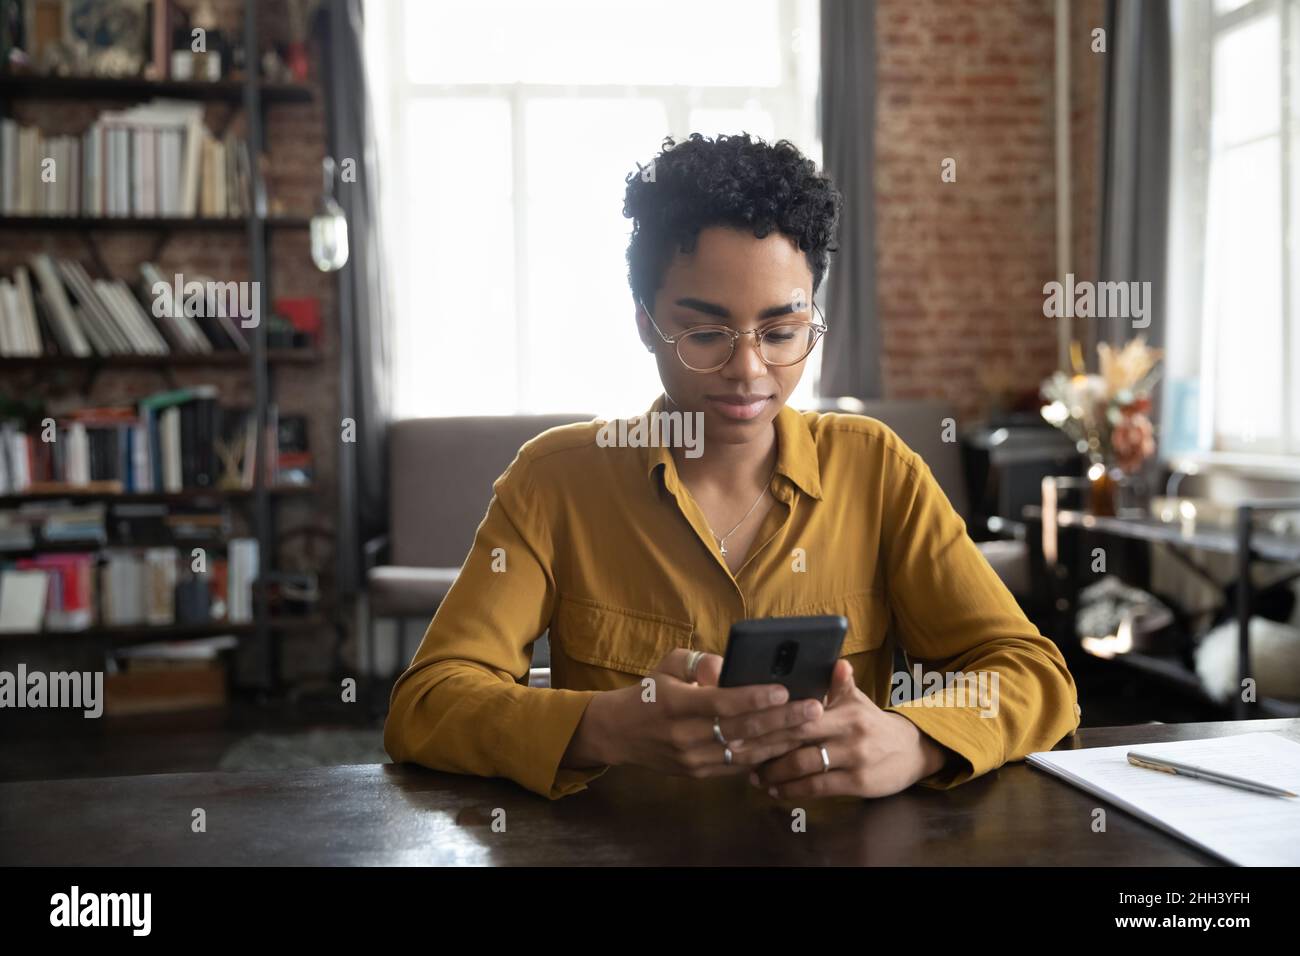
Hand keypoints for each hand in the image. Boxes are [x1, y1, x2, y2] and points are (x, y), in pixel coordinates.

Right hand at [568, 648, 823, 777]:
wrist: (619, 733)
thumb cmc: (649, 693)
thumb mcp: (668, 666)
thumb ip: (699, 662)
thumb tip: (728, 665)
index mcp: (676, 704)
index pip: (722, 702)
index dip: (755, 698)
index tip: (784, 690)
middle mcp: (685, 735)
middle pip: (742, 729)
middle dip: (782, 720)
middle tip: (813, 709)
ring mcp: (692, 758)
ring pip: (745, 752)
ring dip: (781, 741)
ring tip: (809, 728)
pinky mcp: (697, 773)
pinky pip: (737, 767)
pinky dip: (764, 757)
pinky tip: (787, 746)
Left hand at [748, 659, 950, 798]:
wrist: (911, 751)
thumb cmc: (872, 723)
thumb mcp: (857, 701)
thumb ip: (838, 684)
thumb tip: (834, 660)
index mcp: (845, 709)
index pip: (800, 714)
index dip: (770, 720)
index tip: (743, 726)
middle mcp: (851, 732)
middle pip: (798, 738)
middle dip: (764, 747)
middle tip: (737, 753)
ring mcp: (856, 759)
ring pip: (806, 766)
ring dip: (776, 774)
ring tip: (754, 777)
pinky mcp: (860, 783)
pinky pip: (820, 787)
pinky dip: (794, 790)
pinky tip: (777, 791)